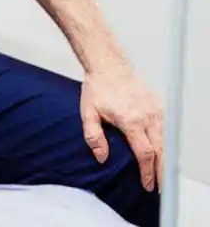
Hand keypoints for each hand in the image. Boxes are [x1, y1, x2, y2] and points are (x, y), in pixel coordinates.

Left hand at [81, 64, 163, 191]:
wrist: (109, 65)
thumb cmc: (97, 88)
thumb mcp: (88, 113)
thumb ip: (93, 137)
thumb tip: (102, 158)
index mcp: (130, 121)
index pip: (144, 154)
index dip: (147, 172)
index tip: (147, 184)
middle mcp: (147, 117)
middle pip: (160, 151)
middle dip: (160, 172)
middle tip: (159, 187)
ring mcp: (155, 111)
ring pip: (165, 141)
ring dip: (164, 159)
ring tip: (161, 174)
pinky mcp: (158, 106)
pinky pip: (164, 129)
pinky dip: (164, 143)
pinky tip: (160, 153)